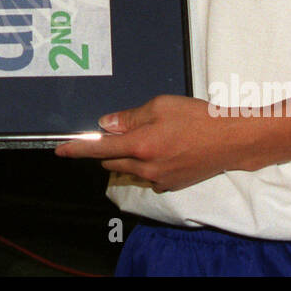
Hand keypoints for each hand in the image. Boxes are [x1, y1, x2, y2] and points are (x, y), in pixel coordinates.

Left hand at [55, 95, 247, 192]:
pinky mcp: (171, 185)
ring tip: (151, 138)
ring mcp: (159, 179)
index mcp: (140, 145)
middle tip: (123, 131)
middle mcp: (146, 167)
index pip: (99, 150)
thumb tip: (106, 125)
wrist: (230, 139)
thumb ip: (129, 117)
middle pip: (112, 162)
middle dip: (110, 149)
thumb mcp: (160, 106)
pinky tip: (165, 150)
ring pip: (130, 170)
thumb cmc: (196, 117)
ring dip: (129, 157)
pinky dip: (147, 165)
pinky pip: (148, 176)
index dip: (77, 149)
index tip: (60, 150)